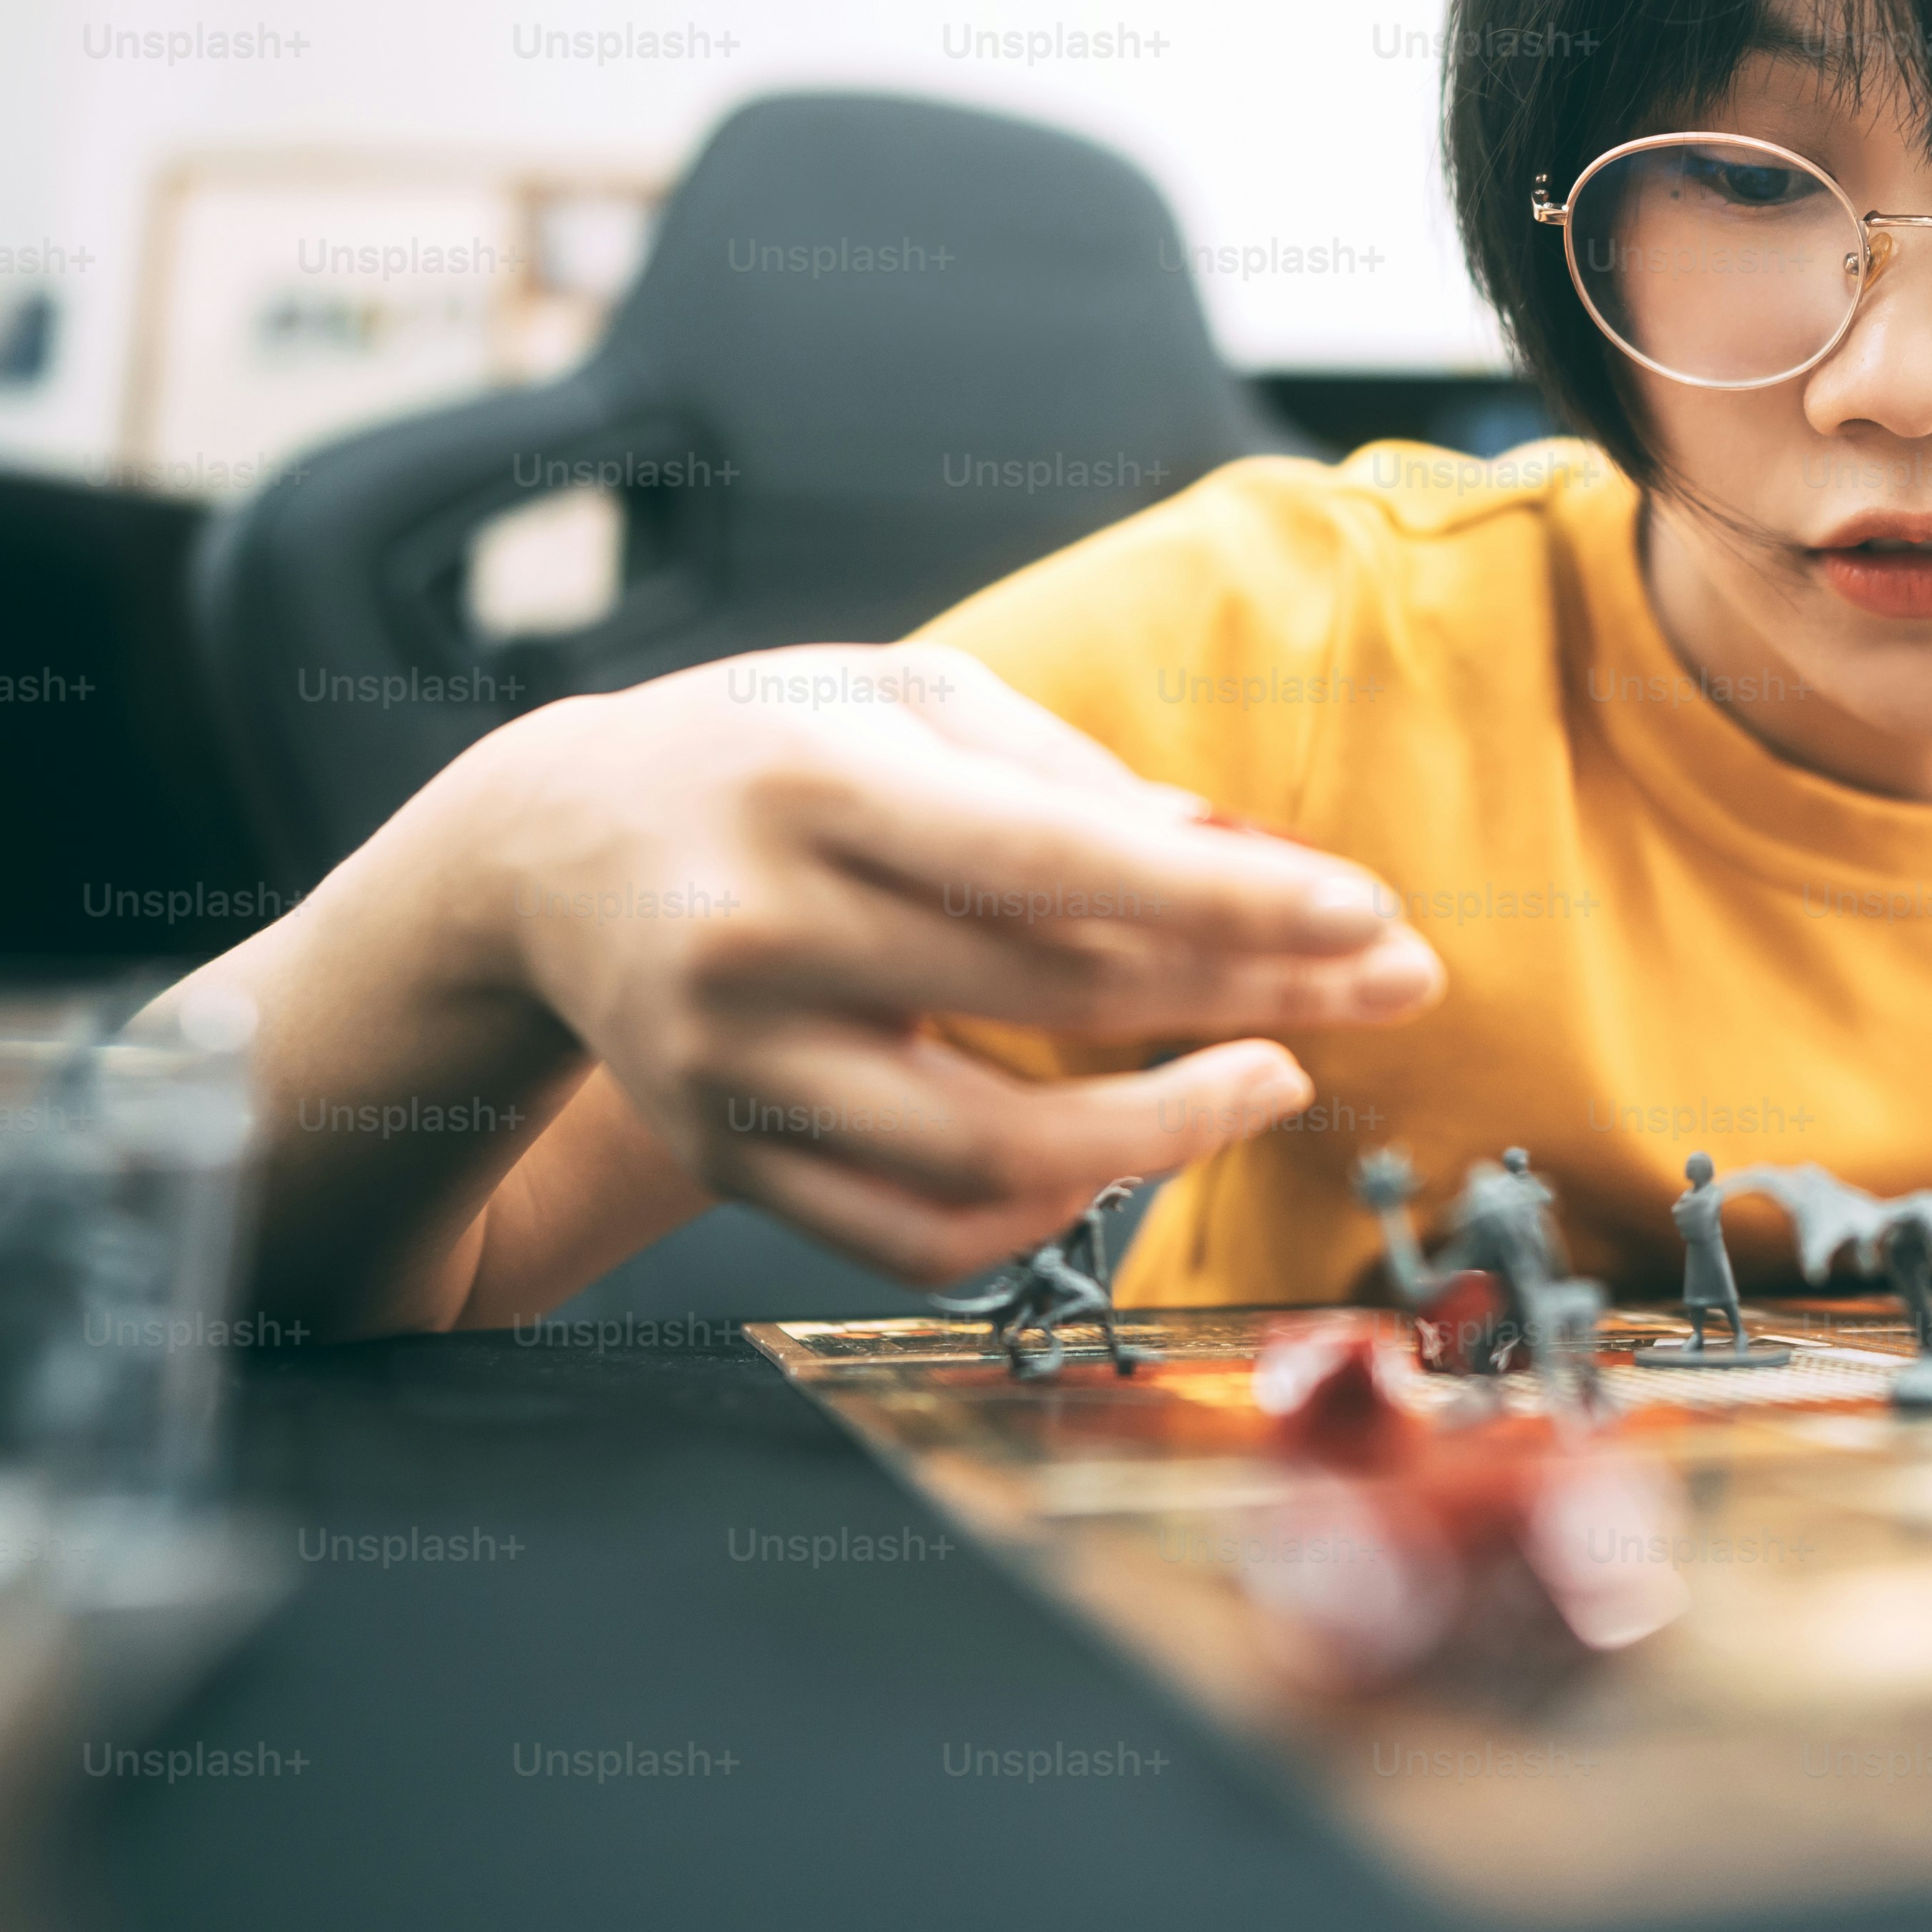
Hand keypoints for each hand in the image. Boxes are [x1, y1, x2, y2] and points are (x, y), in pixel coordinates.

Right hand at [447, 641, 1440, 1289]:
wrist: (543, 854)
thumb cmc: (762, 749)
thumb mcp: (902, 697)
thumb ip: (1071, 774)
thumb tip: (1246, 849)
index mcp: (814, 785)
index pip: (1054, 862)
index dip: (1227, 897)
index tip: (1369, 915)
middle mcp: (762, 933)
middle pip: (1052, 1003)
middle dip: (1254, 997)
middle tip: (1388, 986)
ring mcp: (734, 1065)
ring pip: (988, 1158)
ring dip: (1166, 1133)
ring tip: (1272, 1074)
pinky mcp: (729, 1157)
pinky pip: (917, 1234)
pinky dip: (1049, 1206)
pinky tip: (1131, 1144)